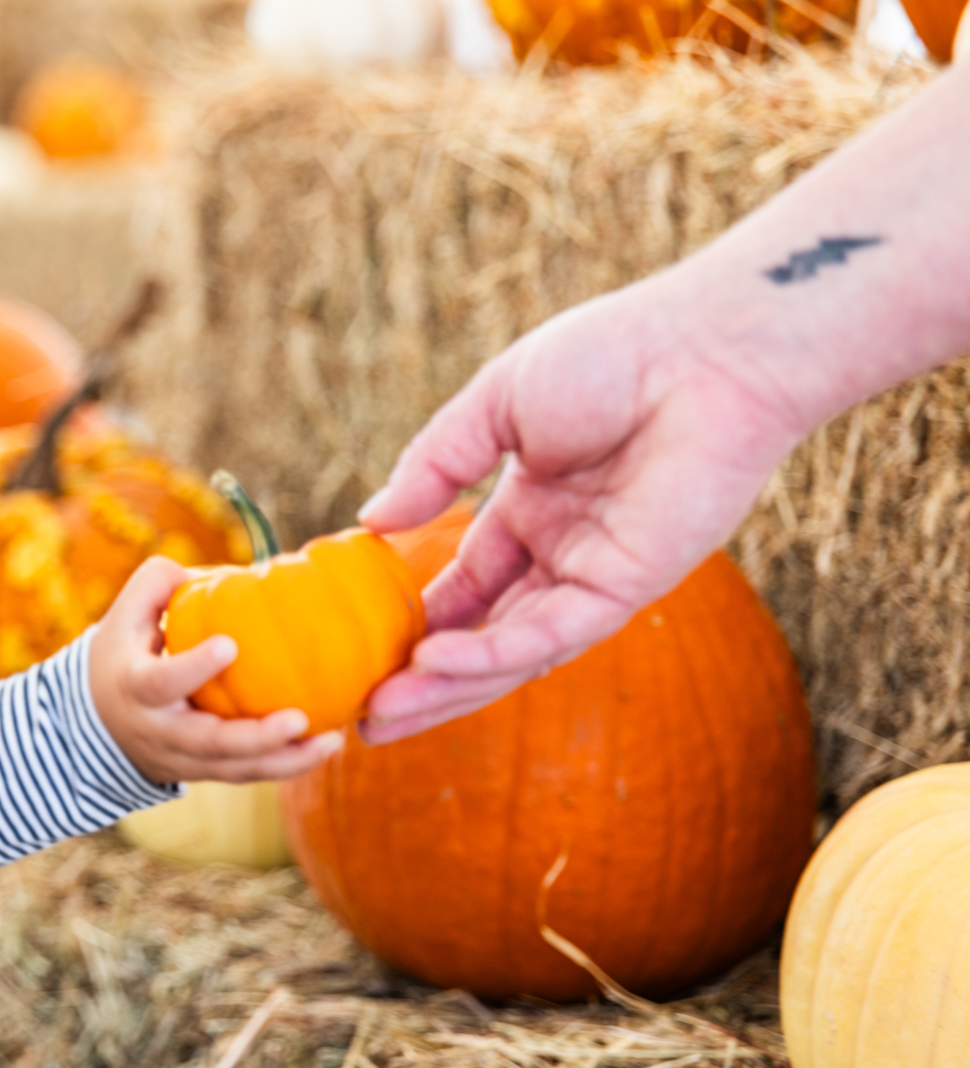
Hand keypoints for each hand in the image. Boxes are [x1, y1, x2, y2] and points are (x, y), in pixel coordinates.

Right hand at [87, 556, 339, 783]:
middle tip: (299, 719)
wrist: (97, 723)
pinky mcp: (205, 772)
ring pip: (235, 769)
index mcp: (136, 688)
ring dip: (284, 760)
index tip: (230, 645)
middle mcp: (160, 731)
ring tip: (331, 741)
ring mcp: (183, 759)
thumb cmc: (122, 654)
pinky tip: (324, 745)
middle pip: (208, 744)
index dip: (194, 667)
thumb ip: (159, 584)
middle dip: (255, 737)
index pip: (162, 682)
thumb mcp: (123, 616)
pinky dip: (286, 764)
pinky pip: (248, 774)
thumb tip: (221, 572)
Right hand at [356, 278, 806, 740]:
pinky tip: (434, 661)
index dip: (414, 623)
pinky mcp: (630, 584)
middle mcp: (564, 553)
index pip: (465, 587)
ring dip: (448, 686)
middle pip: (483, 635)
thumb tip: (371, 522)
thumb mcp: (494, 406)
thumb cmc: (613, 356)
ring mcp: (596, 574)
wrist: (707, 348)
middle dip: (423, 681)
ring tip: (382, 715)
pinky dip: (492, 652)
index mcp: (533, 512)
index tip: (361, 655)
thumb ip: (434, 466)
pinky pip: (552, 633)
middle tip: (362, 719)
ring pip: (512, 651)